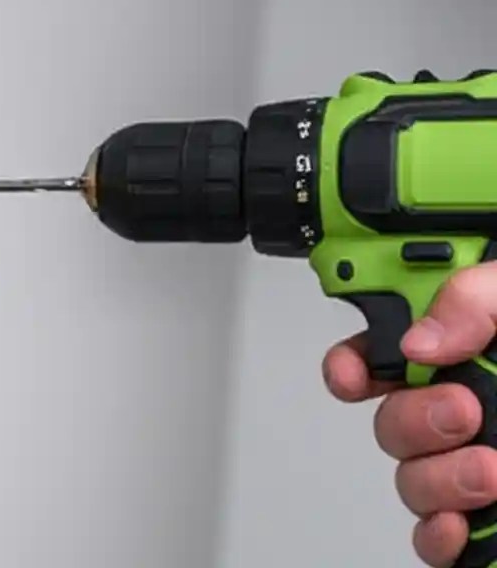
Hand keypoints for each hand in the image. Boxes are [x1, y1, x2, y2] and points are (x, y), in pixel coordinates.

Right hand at [323, 262, 496, 566]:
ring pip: (408, 482)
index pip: (381, 352)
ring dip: (439, 480)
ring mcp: (471, 468)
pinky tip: (468, 523)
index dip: (352, 363)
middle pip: (387, 422)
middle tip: (462, 411)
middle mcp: (464, 410)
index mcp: (468, 347)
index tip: (356, 371)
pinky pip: (434, 540)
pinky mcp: (485, 520)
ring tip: (492, 469)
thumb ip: (479, 294)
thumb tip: (421, 336)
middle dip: (412, 420)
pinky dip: (440, 537)